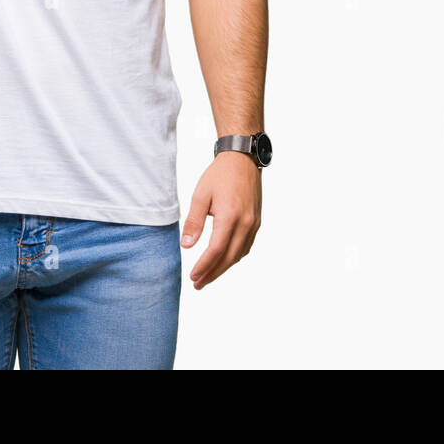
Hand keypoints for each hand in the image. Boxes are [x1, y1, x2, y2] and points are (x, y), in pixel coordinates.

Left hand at [181, 152, 262, 289]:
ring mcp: (254, 223)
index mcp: (230, 216)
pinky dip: (234, 256)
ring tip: (208, 276)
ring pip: (239, 254)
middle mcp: (245, 223)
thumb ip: (194, 222)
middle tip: (198, 284)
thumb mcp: (201, 195)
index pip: (216, 250)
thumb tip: (187, 246)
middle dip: (213, 273)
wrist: (242, 159)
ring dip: (224, 268)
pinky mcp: (256, 221)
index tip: (193, 276)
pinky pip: (246, 246)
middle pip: (229, 257)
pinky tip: (224, 260)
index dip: (204, 266)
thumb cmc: (220, 175)